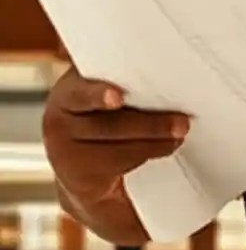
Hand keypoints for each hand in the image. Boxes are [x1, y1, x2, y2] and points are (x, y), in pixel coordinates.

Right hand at [42, 67, 189, 208]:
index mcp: (68, 90)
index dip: (98, 94)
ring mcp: (64, 151)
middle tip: (183, 123)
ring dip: (155, 142)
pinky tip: (164, 147)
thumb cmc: (103, 114)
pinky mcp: (78, 175)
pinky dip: (146, 154)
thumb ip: (122, 80)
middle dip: (151, 124)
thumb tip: (171, 73)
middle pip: (110, 124)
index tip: (118, 97)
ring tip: (180, 134)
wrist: (80, 164)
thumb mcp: (102, 93)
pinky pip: (119, 164)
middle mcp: (59, 119)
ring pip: (119, 147)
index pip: (80, 91)